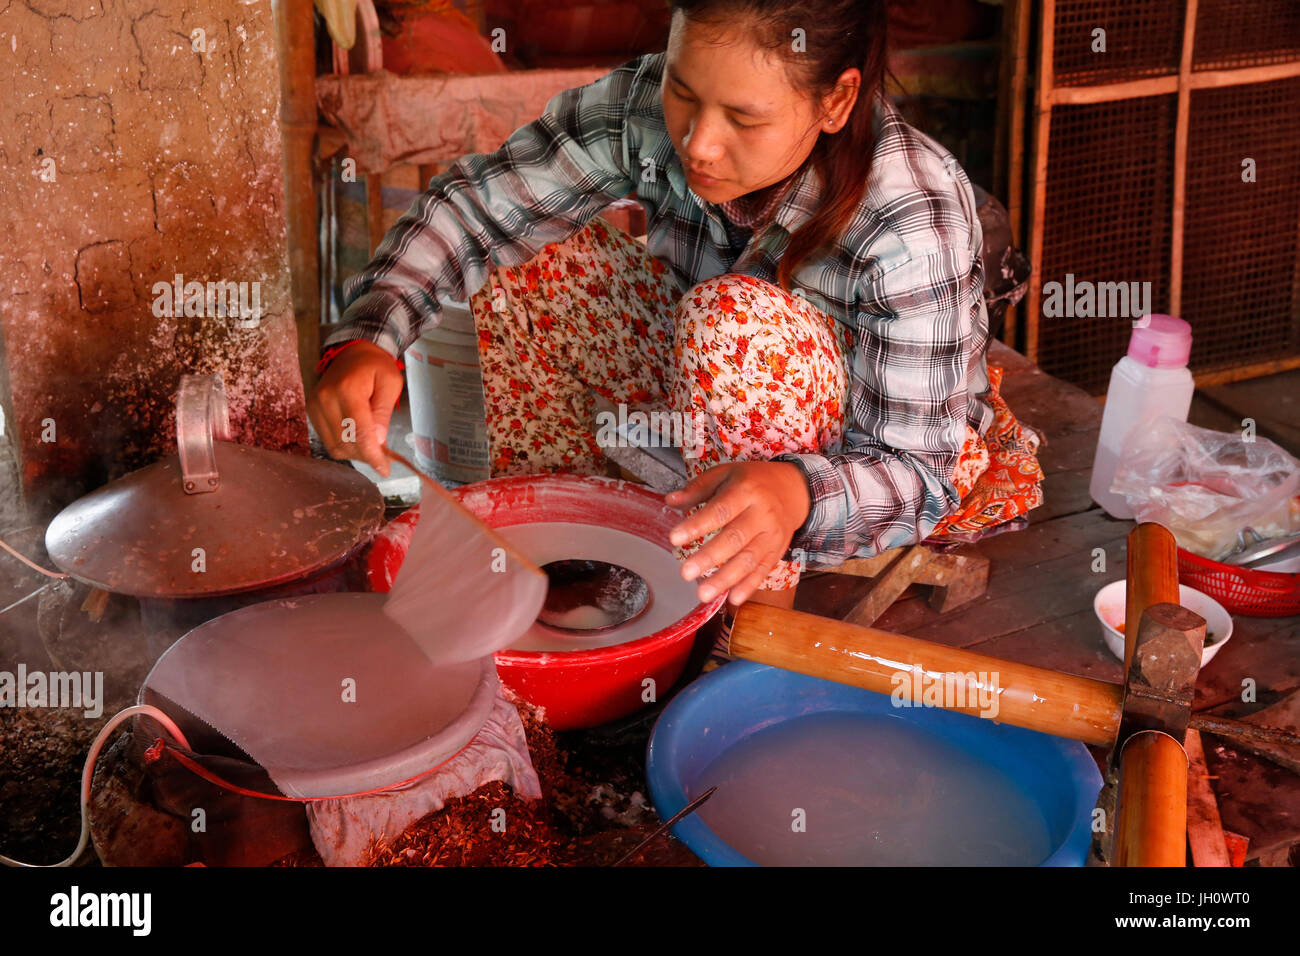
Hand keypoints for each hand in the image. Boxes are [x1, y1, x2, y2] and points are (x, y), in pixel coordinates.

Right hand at [307, 341, 404, 476]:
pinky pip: (328, 440)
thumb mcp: (390, 383)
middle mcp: (325, 399)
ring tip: (373, 446)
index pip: (359, 432)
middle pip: (346, 443)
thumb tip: (377, 441)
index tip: (385, 469)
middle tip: (384, 457)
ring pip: (335, 446)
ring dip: (356, 453)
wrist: (352, 353)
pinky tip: (359, 439)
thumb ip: (383, 412)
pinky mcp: (311, 412)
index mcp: (347, 390)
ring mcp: (315, 406)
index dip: (372, 455)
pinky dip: (345, 446)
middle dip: (366, 455)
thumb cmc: (375, 366)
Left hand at [665, 461, 810, 607]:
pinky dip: (749, 586)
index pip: (719, 510)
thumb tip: (670, 501)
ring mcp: (771, 535)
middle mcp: (761, 514)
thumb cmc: (752, 482)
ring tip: (703, 593)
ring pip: (749, 559)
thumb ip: (698, 489)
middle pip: (735, 538)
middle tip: (686, 573)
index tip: (674, 538)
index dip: (697, 525)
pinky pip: (763, 570)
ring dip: (725, 579)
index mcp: (745, 491)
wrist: (793, 490)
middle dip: (709, 558)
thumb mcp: (726, 474)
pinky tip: (733, 599)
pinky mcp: (777, 550)